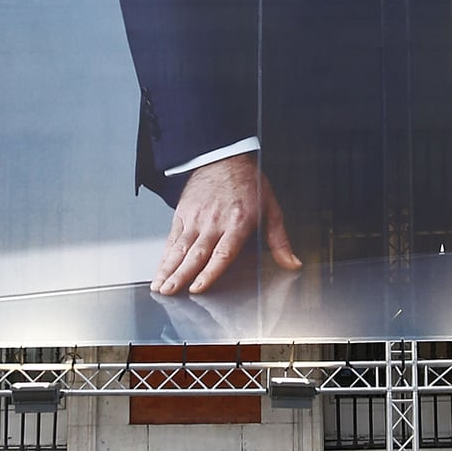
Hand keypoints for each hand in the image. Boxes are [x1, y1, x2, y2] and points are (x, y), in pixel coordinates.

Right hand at [152, 155, 301, 296]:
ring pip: (180, 248)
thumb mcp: (271, 209)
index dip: (209, 272)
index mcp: (237, 223)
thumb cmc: (248, 183)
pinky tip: (159, 270)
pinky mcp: (182, 214)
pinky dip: (164, 256)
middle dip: (181, 276)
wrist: (224, 158)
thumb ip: (279, 240)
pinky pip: (172, 238)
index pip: (222, 253)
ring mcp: (196, 218)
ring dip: (167, 269)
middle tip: (169, 292)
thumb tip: (292, 264)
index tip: (199, 287)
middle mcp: (214, 222)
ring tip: (159, 286)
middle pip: (196, 254)